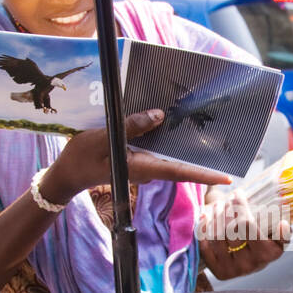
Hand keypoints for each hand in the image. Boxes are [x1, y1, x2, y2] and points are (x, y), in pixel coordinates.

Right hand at [40, 109, 231, 202]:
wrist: (66, 175)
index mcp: (141, 167)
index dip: (203, 175)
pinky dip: (164, 140)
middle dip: (201, 157)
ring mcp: (142, 167)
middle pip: (179, 163)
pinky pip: (155, 151)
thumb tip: (159, 115)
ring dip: (183, 145)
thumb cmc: (81, 158)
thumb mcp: (104, 137)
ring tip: (202, 126)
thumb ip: (132, 125)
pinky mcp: (136, 161)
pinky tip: (168, 123)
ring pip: (168, 156)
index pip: (178, 172)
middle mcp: (147, 170)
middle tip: (224, 145)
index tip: (226, 177)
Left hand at [198, 189, 290, 279]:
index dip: (239, 206)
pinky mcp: (219, 272)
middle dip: (226, 208)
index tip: (237, 193)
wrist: (249, 264)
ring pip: (217, 236)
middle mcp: (250, 265)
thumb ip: (283, 233)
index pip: (247, 223)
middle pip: (230, 229)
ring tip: (217, 205)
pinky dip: (204, 230)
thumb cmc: (264, 244)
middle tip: (225, 198)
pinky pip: (207, 247)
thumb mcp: (278, 240)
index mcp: (268, 254)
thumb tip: (284, 224)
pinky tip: (205, 217)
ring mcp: (233, 270)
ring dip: (215, 217)